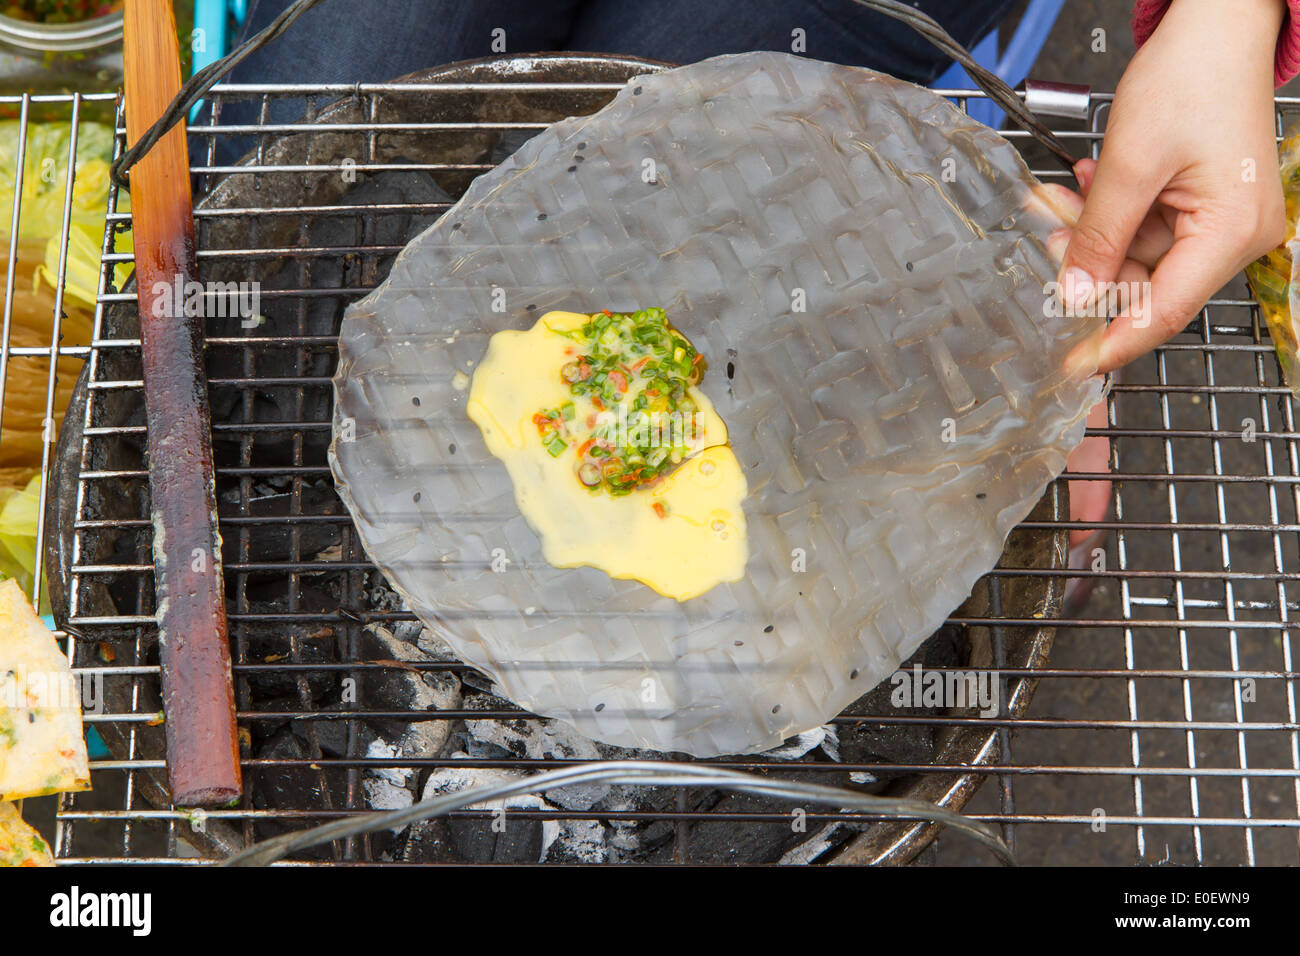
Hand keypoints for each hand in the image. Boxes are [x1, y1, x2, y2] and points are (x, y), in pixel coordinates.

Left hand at [1059, 0, 1287, 372]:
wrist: (1218, 25)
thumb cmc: (1191, 77)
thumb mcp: (1129, 163)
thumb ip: (1100, 235)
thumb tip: (1076, 296)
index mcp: (1231, 233)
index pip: (1164, 312)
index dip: (1111, 342)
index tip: (1069, 367)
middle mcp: (1236, 236)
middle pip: (1148, 285)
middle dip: (1091, 268)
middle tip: (1048, 244)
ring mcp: (1221, 221)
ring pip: (1139, 256)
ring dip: (1094, 235)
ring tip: (1060, 203)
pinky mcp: (1205, 205)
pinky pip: (1147, 229)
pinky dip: (1112, 215)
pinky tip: (1088, 187)